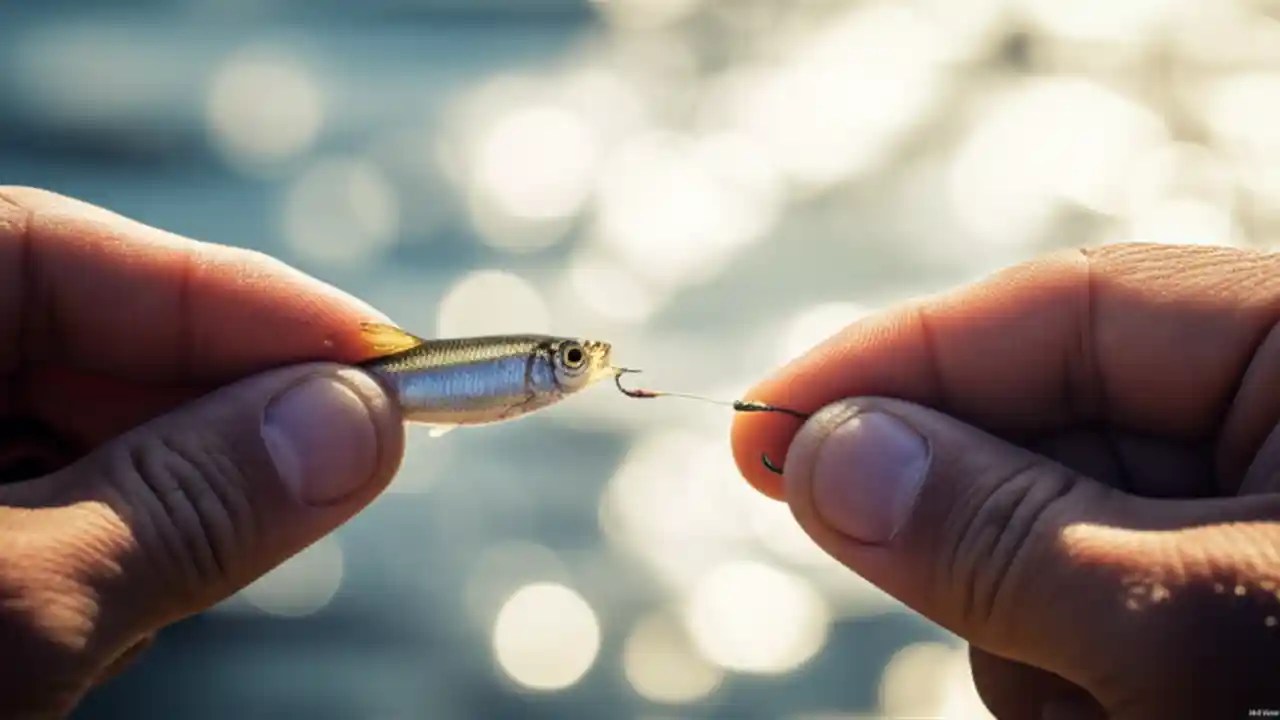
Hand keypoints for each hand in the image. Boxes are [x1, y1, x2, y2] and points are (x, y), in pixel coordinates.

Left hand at [0, 188, 403, 717]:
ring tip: (192, 567)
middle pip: (71, 342)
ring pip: (68, 436)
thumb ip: (185, 505)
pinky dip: (112, 551)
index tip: (381, 350)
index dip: (229, 294)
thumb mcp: (10, 608)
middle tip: (346, 456)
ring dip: (168, 495)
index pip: (49, 248)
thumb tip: (366, 422)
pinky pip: (43, 513)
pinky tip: (125, 597)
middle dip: (211, 409)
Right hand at [733, 244, 1279, 718]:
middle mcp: (1278, 433)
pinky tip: (1118, 716)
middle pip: (1048, 437)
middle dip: (966, 528)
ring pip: (1054, 546)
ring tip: (1110, 708)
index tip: (762, 419)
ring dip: (1026, 636)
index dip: (901, 355)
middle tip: (888, 579)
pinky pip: (1094, 624)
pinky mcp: (1229, 617)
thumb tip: (820, 453)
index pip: (1068, 307)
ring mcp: (1256, 534)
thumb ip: (1007, 534)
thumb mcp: (1198, 621)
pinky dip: (1071, 680)